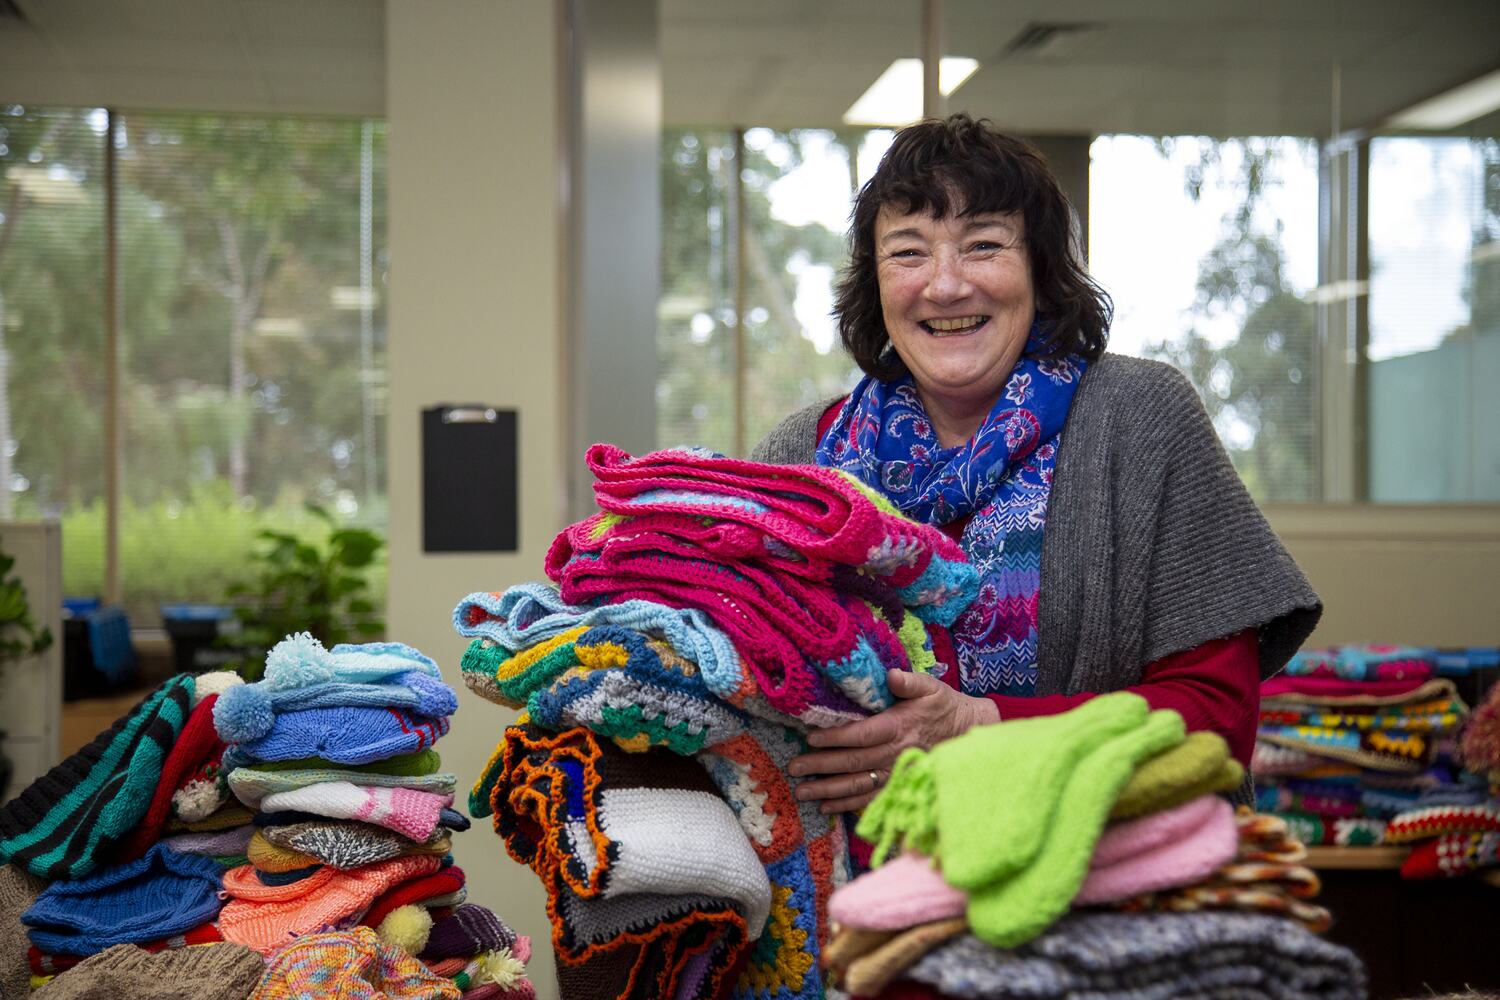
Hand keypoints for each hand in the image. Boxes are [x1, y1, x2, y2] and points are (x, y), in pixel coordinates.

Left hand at [786, 669, 999, 813]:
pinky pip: (871, 799)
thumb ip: (909, 681)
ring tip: (802, 792)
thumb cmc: (944, 706)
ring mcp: (898, 774)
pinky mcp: (900, 786)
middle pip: (854, 763)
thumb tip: (891, 675)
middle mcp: (896, 753)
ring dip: (829, 790)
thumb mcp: (931, 687)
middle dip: (822, 766)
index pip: (862, 735)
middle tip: (794, 767)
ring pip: (859, 785)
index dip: (836, 738)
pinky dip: (848, 805)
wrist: (968, 733)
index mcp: (900, 727)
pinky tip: (827, 807)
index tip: (811, 739)